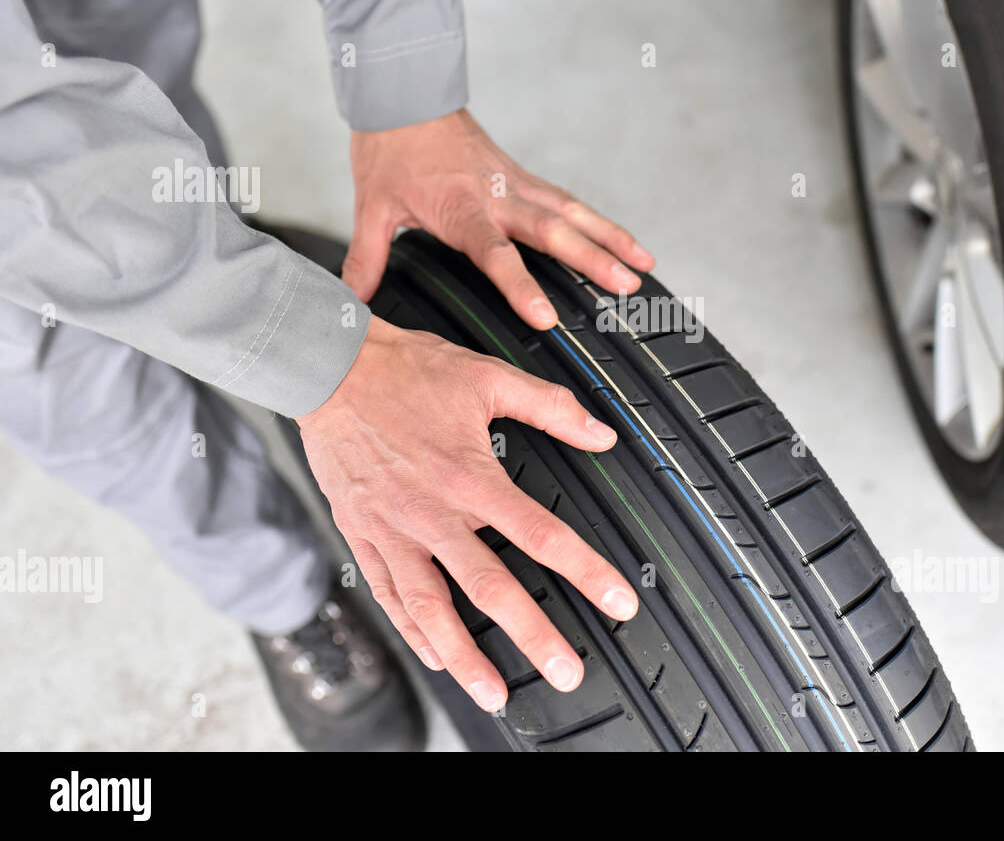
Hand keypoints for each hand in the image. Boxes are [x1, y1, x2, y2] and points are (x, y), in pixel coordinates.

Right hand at [297, 316, 639, 711]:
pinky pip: (389, 594)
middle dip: (532, 636)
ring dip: (465, 655)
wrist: (327, 370)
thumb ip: (551, 408)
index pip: (540, 534)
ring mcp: (393, 530)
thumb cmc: (405, 372)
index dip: (586, 572)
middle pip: (490, 587)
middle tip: (565, 672)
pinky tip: (436, 657)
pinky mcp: (362, 535)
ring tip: (494, 692)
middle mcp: (433, 513)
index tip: (617, 602)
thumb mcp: (488, 377)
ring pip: (432, 606)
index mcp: (470, 477)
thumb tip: (602, 433)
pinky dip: (413, 631)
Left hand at [343, 109, 654, 323]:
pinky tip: (625, 241)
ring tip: (644, 267)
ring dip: (610, 239)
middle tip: (625, 287)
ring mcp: (516, 185)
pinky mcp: (524, 178)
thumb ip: (367, 258)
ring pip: (574, 213)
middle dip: (592, 261)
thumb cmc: (390, 147)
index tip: (545, 316)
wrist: (403, 93)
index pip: (495, 253)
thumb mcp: (371, 206)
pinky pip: (570, 202)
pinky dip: (600, 222)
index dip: (520, 285)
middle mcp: (498, 196)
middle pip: (553, 232)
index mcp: (461, 207)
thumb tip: (351, 303)